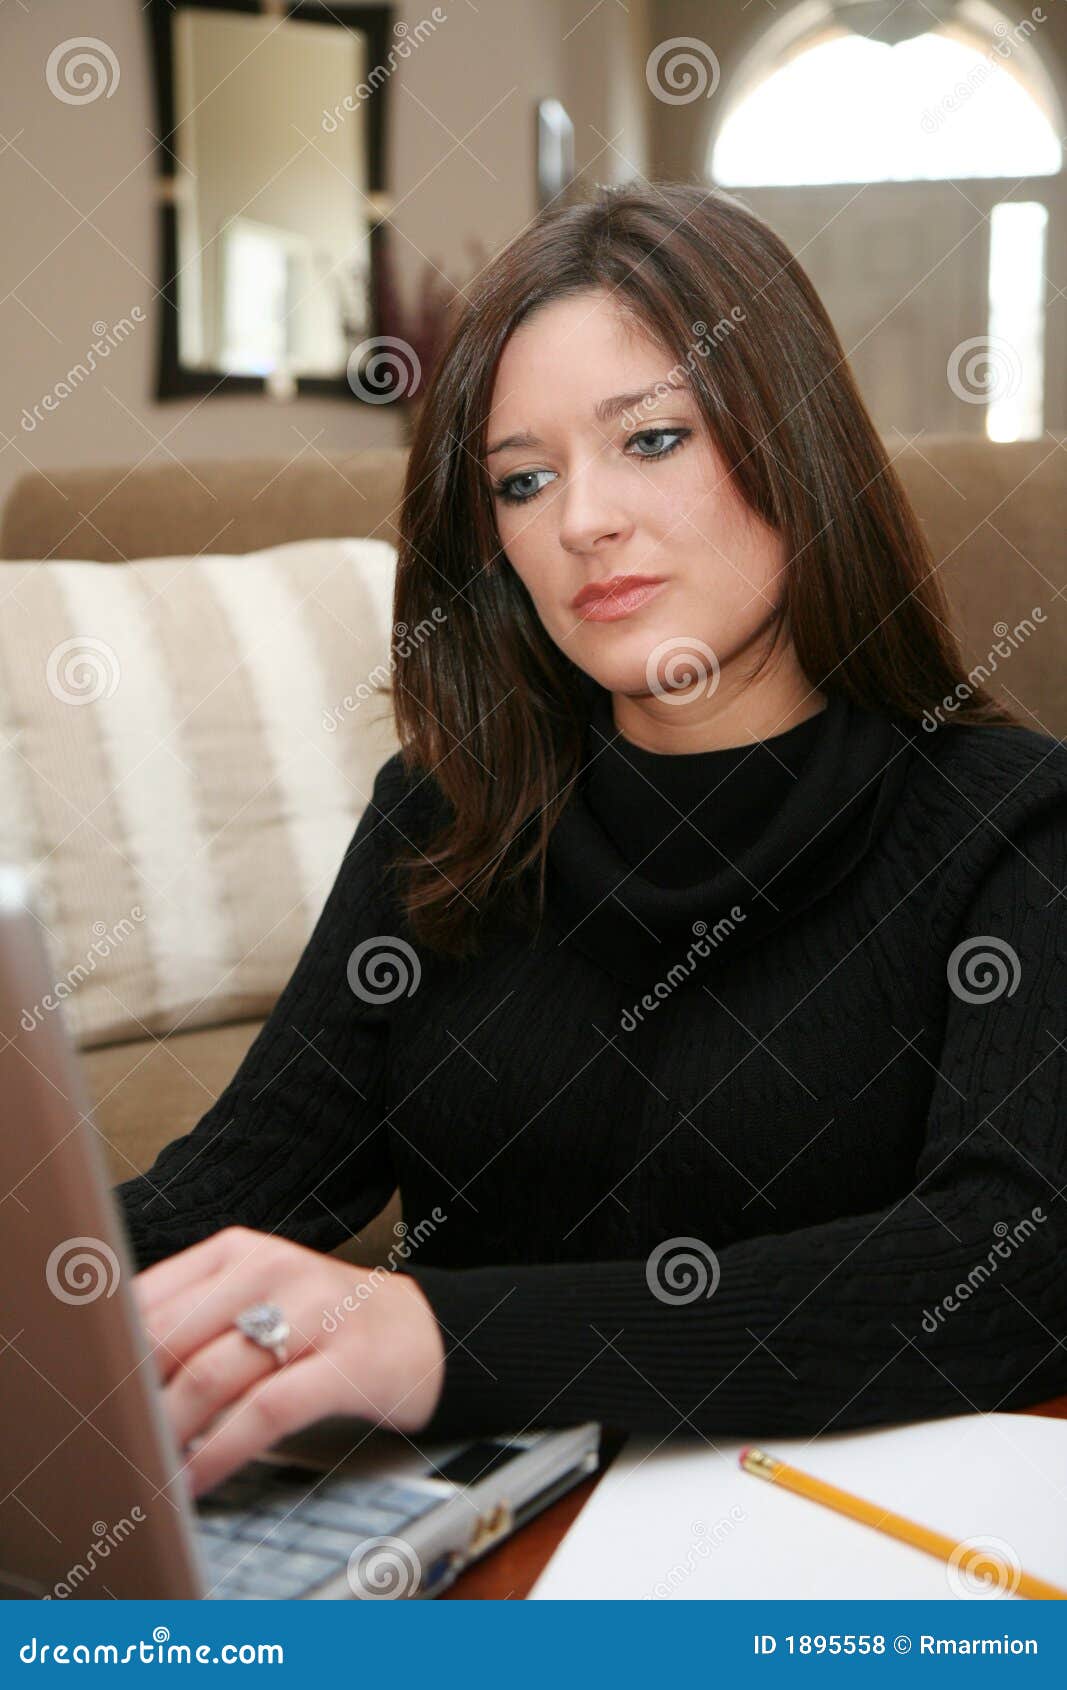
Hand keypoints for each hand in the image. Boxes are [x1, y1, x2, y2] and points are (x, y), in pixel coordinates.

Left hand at [132, 1226, 445, 1499]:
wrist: (427, 1333)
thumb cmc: (327, 1324)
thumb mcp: (259, 1299)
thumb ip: (193, 1321)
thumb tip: (112, 1375)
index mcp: (239, 1251)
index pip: (147, 1298)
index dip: (110, 1358)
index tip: (91, 1402)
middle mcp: (273, 1269)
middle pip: (169, 1336)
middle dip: (132, 1400)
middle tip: (115, 1442)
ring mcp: (313, 1312)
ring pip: (209, 1374)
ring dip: (168, 1432)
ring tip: (149, 1466)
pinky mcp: (346, 1362)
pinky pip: (265, 1411)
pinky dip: (220, 1453)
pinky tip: (199, 1478)